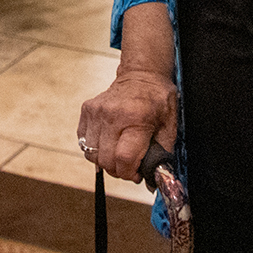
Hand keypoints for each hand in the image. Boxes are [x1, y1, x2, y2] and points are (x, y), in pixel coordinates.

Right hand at [78, 66, 177, 181]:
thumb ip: (162, 154)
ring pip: (92, 154)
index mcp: (135, 118)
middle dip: (119, 170)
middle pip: (106, 160)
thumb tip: (154, 178)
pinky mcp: (87, 111)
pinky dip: (95, 149)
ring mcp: (96, 112)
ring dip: (105, 161)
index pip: (124, 158)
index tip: (137, 174)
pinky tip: (108, 144)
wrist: (141, 74)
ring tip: (118, 155)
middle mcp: (112, 115)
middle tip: (130, 165)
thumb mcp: (169, 126)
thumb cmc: (156, 98)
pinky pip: (83, 142)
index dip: (130, 173)